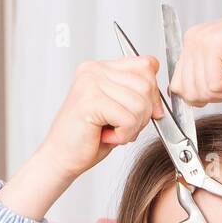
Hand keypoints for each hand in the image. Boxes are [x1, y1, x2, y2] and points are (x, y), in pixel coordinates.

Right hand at [38, 54, 167, 180]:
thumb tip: (159, 102)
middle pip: (146, 84)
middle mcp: (94, 70)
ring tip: (111, 131)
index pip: (146, 65)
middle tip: (121, 126)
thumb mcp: (119, 111)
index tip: (143, 112)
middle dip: (143, 114)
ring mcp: (91, 83)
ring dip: (132, 127)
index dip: (152, 93)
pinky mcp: (90, 101)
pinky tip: (106, 136)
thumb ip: (137, 97)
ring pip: (140, 103)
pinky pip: (129, 119)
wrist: (62, 157)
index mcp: (101, 68)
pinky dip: (123, 135)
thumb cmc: (89, 138)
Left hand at [167, 1, 221, 106]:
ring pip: (204, 92)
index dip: (205, 96)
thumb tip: (190, 100)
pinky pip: (216, 85)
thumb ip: (204, 82)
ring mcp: (200, 40)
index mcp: (191, 46)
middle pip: (189, 95)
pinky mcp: (214, 43)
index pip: (178, 89)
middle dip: (218, 95)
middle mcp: (192, 40)